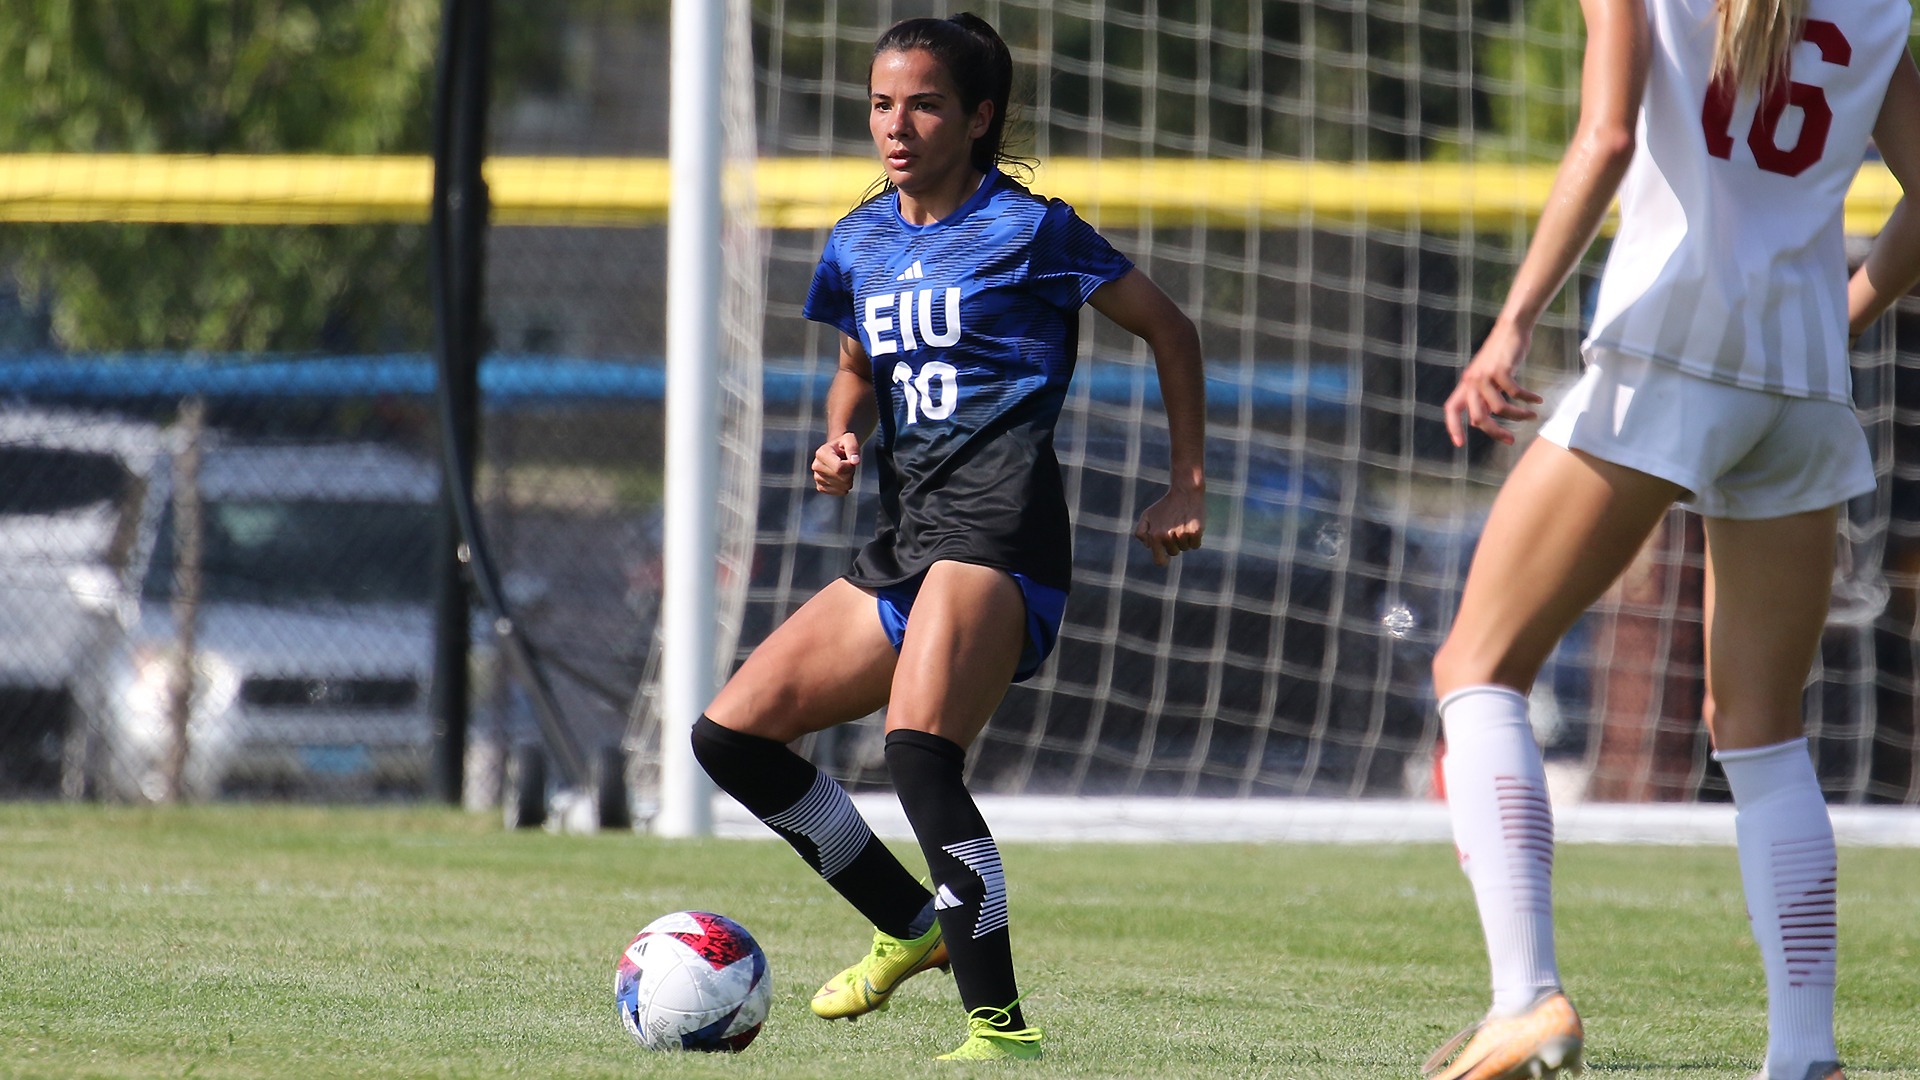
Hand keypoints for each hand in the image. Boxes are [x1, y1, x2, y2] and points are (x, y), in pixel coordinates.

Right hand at [812, 432, 861, 494]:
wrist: (836, 451)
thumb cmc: (843, 444)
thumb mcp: (849, 439)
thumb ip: (853, 447)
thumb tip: (855, 461)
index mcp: (821, 453)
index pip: (839, 468)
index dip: (850, 466)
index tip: (851, 460)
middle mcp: (816, 466)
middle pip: (842, 479)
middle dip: (850, 472)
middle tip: (847, 464)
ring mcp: (817, 477)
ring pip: (842, 487)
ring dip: (848, 479)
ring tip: (844, 469)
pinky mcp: (820, 487)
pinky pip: (838, 492)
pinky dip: (844, 487)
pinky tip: (841, 478)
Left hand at [1134, 485, 1204, 566]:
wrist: (1184, 491)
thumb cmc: (1165, 505)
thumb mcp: (1147, 515)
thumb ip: (1141, 532)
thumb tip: (1148, 546)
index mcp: (1155, 535)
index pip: (1159, 561)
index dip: (1163, 560)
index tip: (1166, 558)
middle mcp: (1168, 536)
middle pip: (1174, 552)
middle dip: (1174, 543)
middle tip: (1175, 527)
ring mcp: (1182, 534)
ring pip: (1185, 548)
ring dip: (1185, 539)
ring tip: (1183, 524)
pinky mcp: (1196, 532)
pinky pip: (1196, 545)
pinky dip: (1195, 538)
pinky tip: (1191, 525)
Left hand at [1445, 321, 1544, 446]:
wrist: (1510, 330)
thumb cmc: (1500, 357)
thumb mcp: (1487, 379)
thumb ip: (1483, 397)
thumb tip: (1484, 419)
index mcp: (1465, 386)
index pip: (1452, 409)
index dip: (1453, 427)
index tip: (1459, 444)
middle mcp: (1471, 382)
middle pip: (1478, 418)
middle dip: (1495, 432)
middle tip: (1511, 440)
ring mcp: (1485, 376)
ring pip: (1500, 409)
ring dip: (1518, 416)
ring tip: (1532, 416)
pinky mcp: (1500, 370)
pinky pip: (1515, 393)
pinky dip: (1528, 399)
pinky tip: (1538, 400)